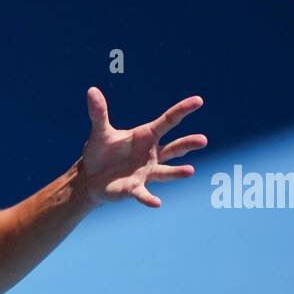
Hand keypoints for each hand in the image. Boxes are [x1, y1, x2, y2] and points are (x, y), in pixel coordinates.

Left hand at [79, 87, 206, 207]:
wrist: (90, 177)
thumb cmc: (101, 152)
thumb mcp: (100, 132)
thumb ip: (99, 113)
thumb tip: (92, 91)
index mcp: (146, 136)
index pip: (168, 121)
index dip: (182, 110)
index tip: (198, 100)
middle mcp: (151, 154)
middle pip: (174, 148)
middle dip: (188, 144)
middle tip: (203, 140)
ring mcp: (145, 172)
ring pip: (165, 172)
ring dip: (177, 172)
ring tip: (190, 171)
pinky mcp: (134, 188)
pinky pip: (143, 194)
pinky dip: (149, 198)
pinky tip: (157, 203)